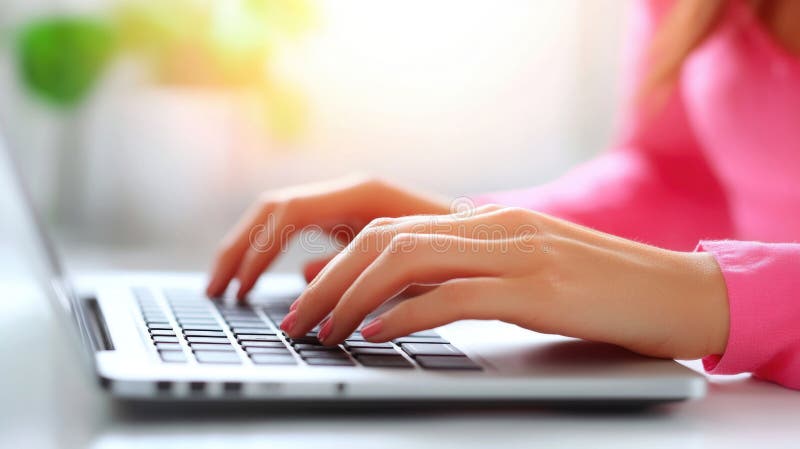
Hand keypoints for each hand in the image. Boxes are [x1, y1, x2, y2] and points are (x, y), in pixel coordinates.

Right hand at [206, 176, 448, 298]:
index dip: (256, 250)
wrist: (492, 243)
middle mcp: (350, 193)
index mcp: (362, 195)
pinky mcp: (350, 223)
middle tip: (216, 291)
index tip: (239, 290)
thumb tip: (306, 286)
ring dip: (249, 251)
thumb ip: (363, 275)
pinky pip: (296, 232)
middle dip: (239, 249)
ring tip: (228, 289)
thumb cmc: (462, 255)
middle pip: (272, 210)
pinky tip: (261, 284)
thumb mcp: (416, 270)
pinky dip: (271, 256)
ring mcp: (348, 206)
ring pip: (279, 219)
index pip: (286, 213)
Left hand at [281, 205, 729, 359]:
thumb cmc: (599, 291)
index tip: (311, 297)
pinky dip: (403, 316)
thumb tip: (403, 299)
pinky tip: (377, 336)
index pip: (392, 228)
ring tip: (325, 331)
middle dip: (331, 280)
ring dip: (354, 297)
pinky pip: (452, 296)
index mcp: (489, 221)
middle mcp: (495, 226)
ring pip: (408, 260)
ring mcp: (516, 253)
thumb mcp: (526, 273)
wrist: (676, 293)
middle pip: (386, 240)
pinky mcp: (536, 289)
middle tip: (299, 318)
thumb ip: (470, 274)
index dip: (341, 261)